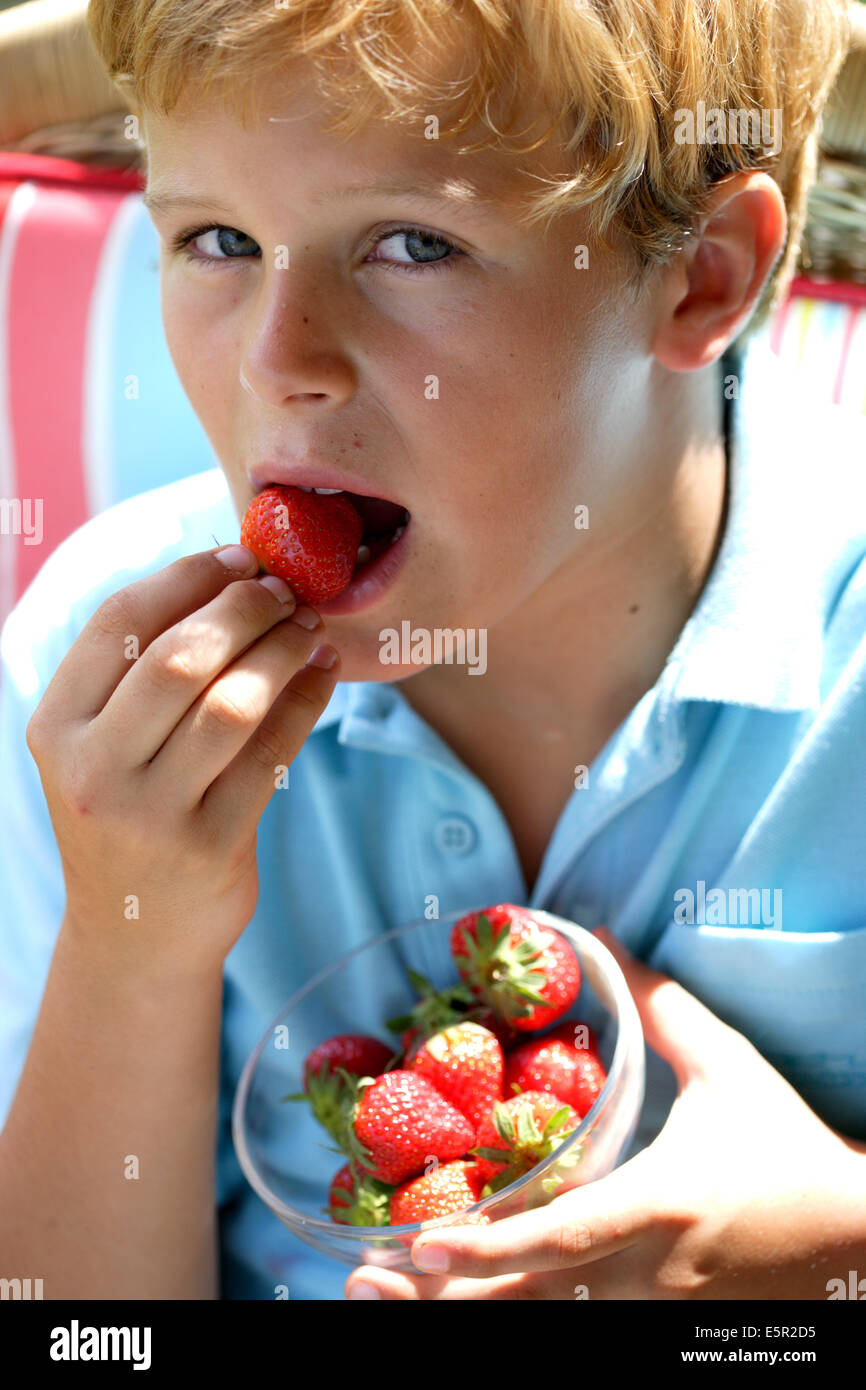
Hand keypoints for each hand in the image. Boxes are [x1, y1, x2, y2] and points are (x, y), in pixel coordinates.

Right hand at [26, 545, 339, 978]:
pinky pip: (271, 754)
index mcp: (56, 727)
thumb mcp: (105, 746)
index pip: (119, 624)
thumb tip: (233, 575)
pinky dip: (306, 701)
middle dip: (244, 610)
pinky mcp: (209, 847)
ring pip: (231, 704)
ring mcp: (150, 815)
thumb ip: (143, 673)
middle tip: (287, 591)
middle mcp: (92, 770)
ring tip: (310, 627)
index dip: (186, 577)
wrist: (134, 936)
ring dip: (282, 651)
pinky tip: (323, 672)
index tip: (240, 556)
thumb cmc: (131, 815)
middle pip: (179, 659)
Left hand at [346, 926, 865, 1298]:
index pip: (561, 1238)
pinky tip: (458, 1301)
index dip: (487, 1247)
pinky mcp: (656, 1335)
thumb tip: (599, 936)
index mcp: (658, 1205)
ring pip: (542, 1324)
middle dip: (440, 1301)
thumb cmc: (785, 1147)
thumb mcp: (728, 1067)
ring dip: (461, 1314)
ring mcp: (650, 1318)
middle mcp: (644, 1276)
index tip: (416, 1246)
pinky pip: (571, 1328)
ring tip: (380, 1301)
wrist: (854, 1238)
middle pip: (528, 1301)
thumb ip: (659, 1006)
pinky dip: (510, 1314)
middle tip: (361, 1287)